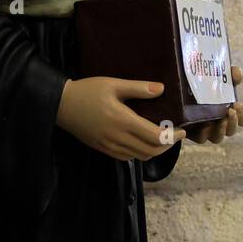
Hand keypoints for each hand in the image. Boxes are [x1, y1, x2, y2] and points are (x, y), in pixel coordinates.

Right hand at [55, 76, 185, 160]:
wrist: (60, 105)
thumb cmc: (88, 91)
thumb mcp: (114, 84)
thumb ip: (138, 88)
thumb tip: (161, 89)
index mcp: (123, 121)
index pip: (155, 137)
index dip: (172, 137)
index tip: (182, 131)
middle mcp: (117, 138)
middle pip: (150, 151)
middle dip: (166, 146)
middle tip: (174, 135)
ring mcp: (108, 146)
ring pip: (138, 157)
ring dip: (153, 151)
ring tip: (161, 138)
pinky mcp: (101, 149)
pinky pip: (125, 157)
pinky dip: (138, 153)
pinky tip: (141, 142)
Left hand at [188, 65, 242, 143]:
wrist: (176, 88)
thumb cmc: (202, 83)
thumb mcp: (216, 76)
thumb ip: (229, 73)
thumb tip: (238, 74)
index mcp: (228, 111)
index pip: (242, 119)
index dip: (242, 115)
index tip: (237, 104)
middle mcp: (219, 123)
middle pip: (231, 131)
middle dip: (233, 123)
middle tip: (230, 111)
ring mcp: (206, 130)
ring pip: (218, 138)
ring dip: (221, 130)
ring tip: (220, 120)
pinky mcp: (191, 133)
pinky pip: (201, 139)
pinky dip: (204, 134)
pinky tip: (204, 125)